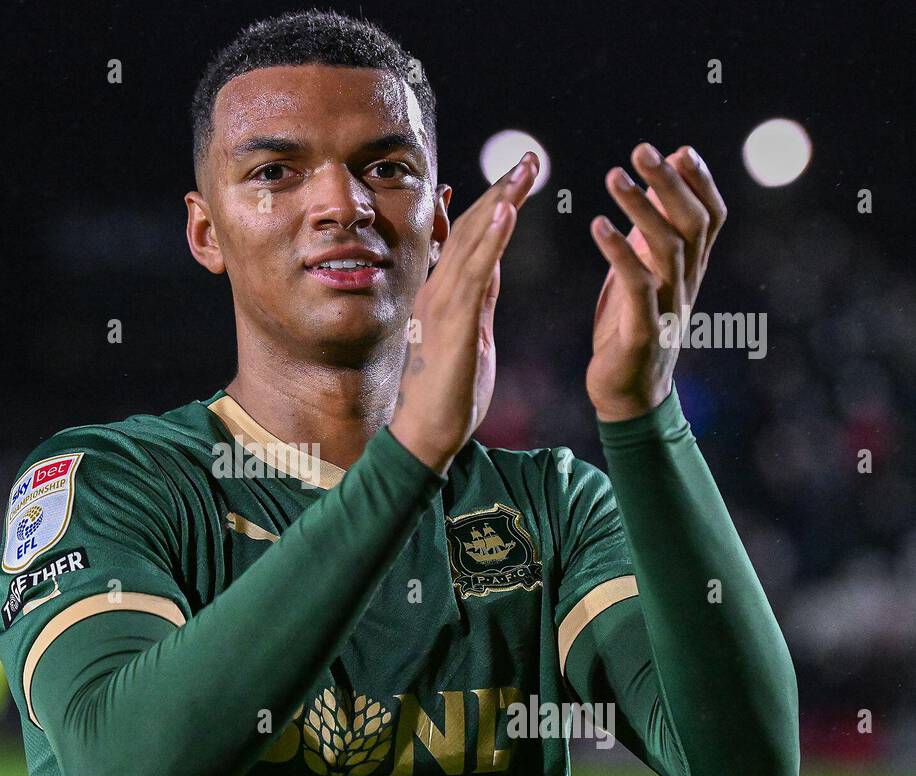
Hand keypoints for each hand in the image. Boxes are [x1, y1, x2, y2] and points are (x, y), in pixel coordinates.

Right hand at [389, 152, 538, 473]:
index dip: (494, 201)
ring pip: (471, 241)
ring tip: (526, 170)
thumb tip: (491, 260)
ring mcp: (441, 305)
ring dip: (500, 201)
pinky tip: (507, 210)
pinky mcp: (453, 324)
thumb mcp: (470, 334)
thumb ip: (478, 295)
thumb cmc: (447, 393)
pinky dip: (490, 238)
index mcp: (443, 293)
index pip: (468, 236)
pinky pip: (474, 273)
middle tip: (530, 157)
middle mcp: (437, 290)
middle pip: (470, 228)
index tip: (520, 173)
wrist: (426, 435)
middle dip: (502, 190)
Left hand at [587, 143, 726, 421]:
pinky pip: (637, 285)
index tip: (681, 149)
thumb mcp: (646, 273)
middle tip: (642, 149)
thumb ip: (653, 233)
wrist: (628, 394)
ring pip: (668, 248)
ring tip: (614, 176)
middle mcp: (687, 283)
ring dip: (641, 208)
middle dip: (671, 183)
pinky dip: (618, 252)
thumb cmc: (632, 328)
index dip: (701, 182)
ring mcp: (668, 307)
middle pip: (692, 223)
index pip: (710, 217)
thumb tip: (657, 183)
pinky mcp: (643, 330)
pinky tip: (597, 225)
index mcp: (690, 269)